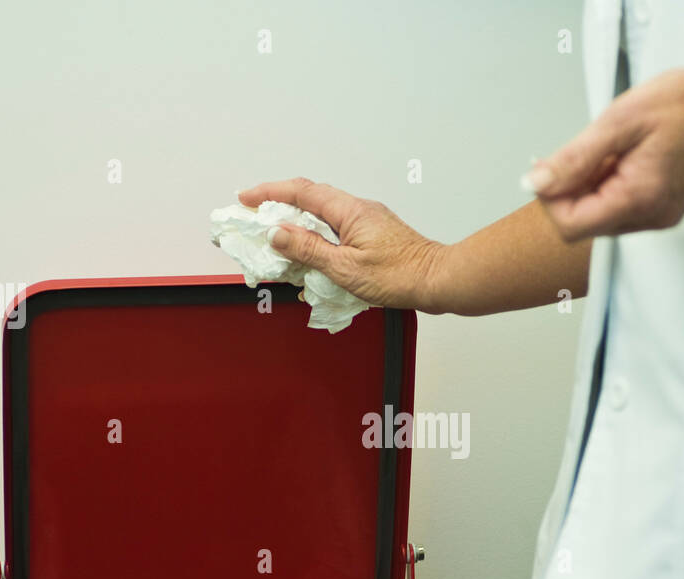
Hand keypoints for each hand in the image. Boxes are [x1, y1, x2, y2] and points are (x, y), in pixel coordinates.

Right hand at [235, 178, 447, 311]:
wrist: (438, 281)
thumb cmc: (400, 275)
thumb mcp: (344, 268)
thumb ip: (308, 250)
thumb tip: (277, 234)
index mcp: (349, 211)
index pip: (300, 192)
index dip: (269, 193)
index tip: (245, 199)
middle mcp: (358, 210)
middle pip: (310, 200)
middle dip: (278, 207)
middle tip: (255, 219)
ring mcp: (367, 221)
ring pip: (323, 216)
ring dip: (298, 225)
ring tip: (279, 244)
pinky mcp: (374, 235)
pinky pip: (337, 230)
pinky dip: (318, 238)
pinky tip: (313, 258)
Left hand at [526, 62, 683, 240]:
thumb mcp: (618, 122)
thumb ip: (573, 159)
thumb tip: (534, 183)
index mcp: (638, 200)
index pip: (570, 226)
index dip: (550, 198)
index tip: (552, 165)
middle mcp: (650, 219)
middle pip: (582, 224)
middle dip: (571, 189)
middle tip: (590, 148)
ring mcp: (658, 218)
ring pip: (598, 216)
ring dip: (590, 185)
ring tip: (614, 150)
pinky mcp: (661, 210)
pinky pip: (618, 208)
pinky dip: (608, 185)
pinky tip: (625, 157)